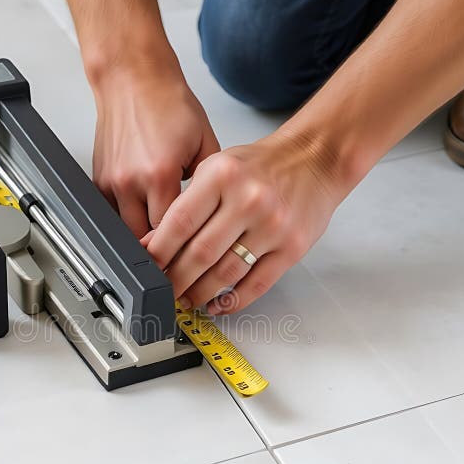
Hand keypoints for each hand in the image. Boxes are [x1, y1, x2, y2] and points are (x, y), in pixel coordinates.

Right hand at [92, 61, 219, 237]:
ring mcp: (111, 182)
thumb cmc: (168, 104)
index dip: (185, 245)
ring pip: (125, 231)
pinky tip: (144, 214)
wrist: (133, 79)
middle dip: (164, 248)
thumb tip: (209, 214)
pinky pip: (112, 215)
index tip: (193, 252)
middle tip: (179, 252)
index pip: (173, 231)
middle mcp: (130, 181)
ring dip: (143, 236)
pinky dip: (128, 220)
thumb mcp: (205, 143)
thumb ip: (208, 185)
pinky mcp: (99, 180)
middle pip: (145, 238)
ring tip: (162, 235)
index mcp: (159, 174)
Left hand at [143, 134, 344, 313]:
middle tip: (164, 290)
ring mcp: (272, 226)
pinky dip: (233, 301)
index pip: (180, 223)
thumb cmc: (263, 166)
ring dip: (200, 294)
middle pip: (200, 253)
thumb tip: (152, 244)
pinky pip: (256, 284)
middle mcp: (248, 200)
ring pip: (226, 273)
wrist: (316, 159)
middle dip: (176, 279)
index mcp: (223, 176)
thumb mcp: (216, 168)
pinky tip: (218, 304)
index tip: (147, 268)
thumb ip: (186, 204)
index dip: (159, 252)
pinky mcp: (292, 248)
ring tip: (187, 299)